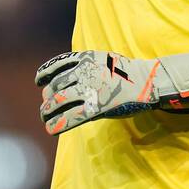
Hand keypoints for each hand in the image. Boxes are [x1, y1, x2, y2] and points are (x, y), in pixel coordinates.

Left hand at [36, 50, 188, 135]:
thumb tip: (68, 77)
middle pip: (55, 86)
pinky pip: (69, 118)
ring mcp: (89, 89)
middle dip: (47, 97)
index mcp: (85, 58)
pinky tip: (51, 130)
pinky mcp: (95, 107)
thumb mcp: (104, 60)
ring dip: (47, 112)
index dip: (44, 74)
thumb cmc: (127, 73)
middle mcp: (84, 72)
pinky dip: (57, 125)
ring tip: (46, 118)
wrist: (148, 81)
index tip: (39, 81)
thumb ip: (86, 66)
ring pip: (57, 102)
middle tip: (45, 107)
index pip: (56, 65)